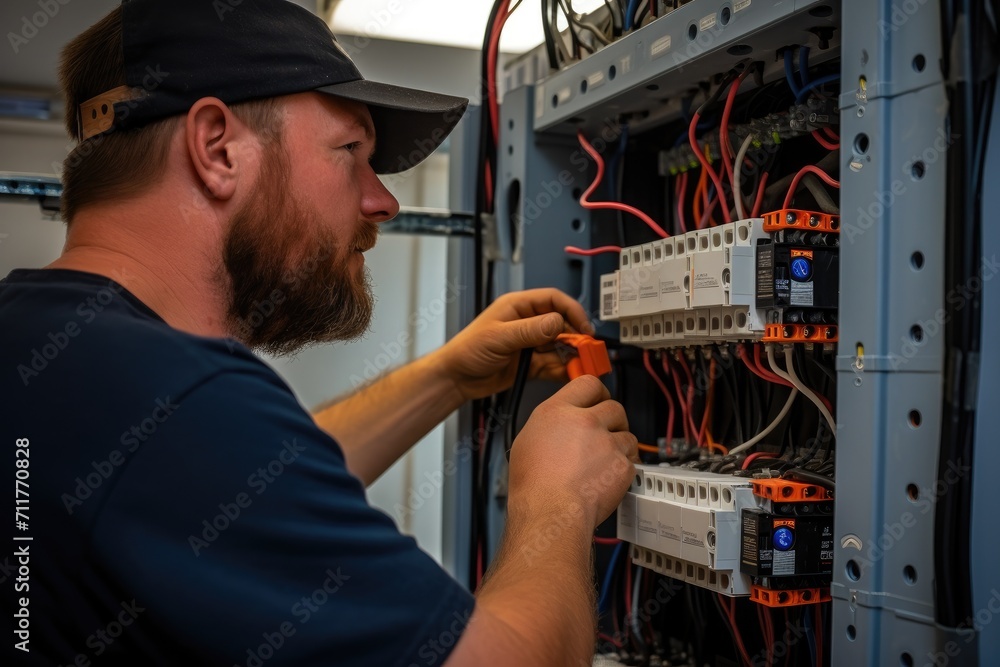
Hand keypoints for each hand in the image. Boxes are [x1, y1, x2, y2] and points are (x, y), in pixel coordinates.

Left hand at [432, 288, 594, 401]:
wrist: (456, 378)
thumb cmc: (467, 350)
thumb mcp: (499, 337)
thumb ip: (529, 330)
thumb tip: (557, 322)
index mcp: (518, 306)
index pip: (553, 300)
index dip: (572, 311)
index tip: (584, 327)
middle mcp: (527, 323)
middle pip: (562, 324)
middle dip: (576, 337)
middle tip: (588, 350)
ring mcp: (530, 344)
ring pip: (560, 346)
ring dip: (572, 355)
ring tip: (583, 365)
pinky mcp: (531, 363)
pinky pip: (553, 364)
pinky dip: (563, 369)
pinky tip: (571, 374)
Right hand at [507, 375, 637, 529]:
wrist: (550, 513)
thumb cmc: (533, 486)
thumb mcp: (527, 442)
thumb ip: (551, 424)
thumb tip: (561, 422)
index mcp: (557, 412)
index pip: (587, 383)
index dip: (597, 392)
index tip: (600, 400)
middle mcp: (585, 421)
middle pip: (614, 406)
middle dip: (614, 420)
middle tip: (607, 433)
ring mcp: (607, 442)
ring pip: (627, 435)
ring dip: (620, 446)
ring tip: (604, 463)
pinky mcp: (622, 464)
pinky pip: (631, 460)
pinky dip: (623, 469)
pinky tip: (607, 479)